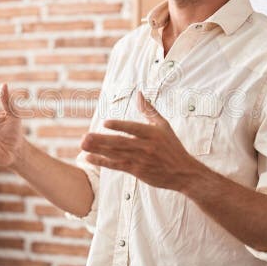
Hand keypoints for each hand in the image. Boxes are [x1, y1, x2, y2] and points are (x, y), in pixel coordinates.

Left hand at [80, 91, 200, 191]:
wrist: (183, 172)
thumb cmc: (172, 147)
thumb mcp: (164, 126)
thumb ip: (149, 110)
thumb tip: (139, 93)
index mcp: (153, 133)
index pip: (134, 128)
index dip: (120, 126)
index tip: (105, 123)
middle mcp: (146, 147)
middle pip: (121, 143)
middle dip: (102, 140)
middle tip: (85, 137)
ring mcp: (141, 160)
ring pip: (116, 154)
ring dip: (98, 150)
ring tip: (83, 144)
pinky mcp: (137, 171)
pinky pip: (117, 165)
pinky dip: (103, 162)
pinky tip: (89, 157)